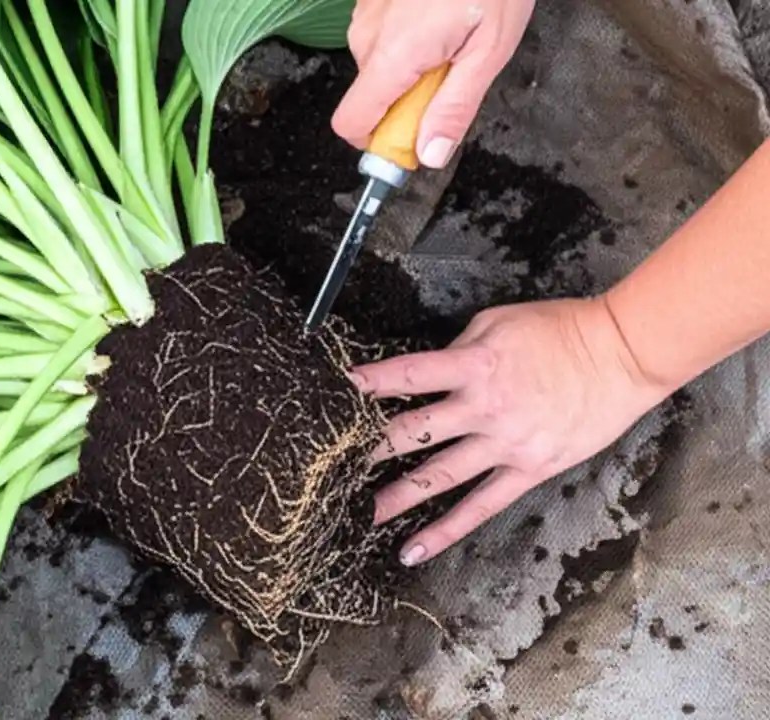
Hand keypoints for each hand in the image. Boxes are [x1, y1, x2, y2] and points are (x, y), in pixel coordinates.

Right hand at [333, 0, 534, 167]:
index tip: (412, 143)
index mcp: (395, 53)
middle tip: (454, 73)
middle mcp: (368, 34)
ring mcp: (366, 13)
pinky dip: (408, 42)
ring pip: (379, 69)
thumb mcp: (490, 51)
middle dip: (409, 101)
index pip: (353, 122)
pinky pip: (381, 40)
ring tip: (452, 36)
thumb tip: (429, 154)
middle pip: (372, 98)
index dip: (378, 143)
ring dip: (411, 68)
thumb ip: (456, 107)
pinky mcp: (371, 0)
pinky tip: (439, 17)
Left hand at [349, 298, 674, 565]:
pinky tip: (413, 548)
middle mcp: (484, 408)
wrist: (624, 354)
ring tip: (356, 516)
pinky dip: (446, 530)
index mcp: (474, 366)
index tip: (334, 392)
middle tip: (327, 464)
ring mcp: (506, 444)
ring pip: (439, 476)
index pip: (408, 375)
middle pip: (413, 431)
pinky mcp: (528, 469)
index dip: (368, 383)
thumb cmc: (561, 329)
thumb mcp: (498, 323)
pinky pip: (480, 506)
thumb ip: (458, 350)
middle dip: (367, 447)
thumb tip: (427, 372)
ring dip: (395, 497)